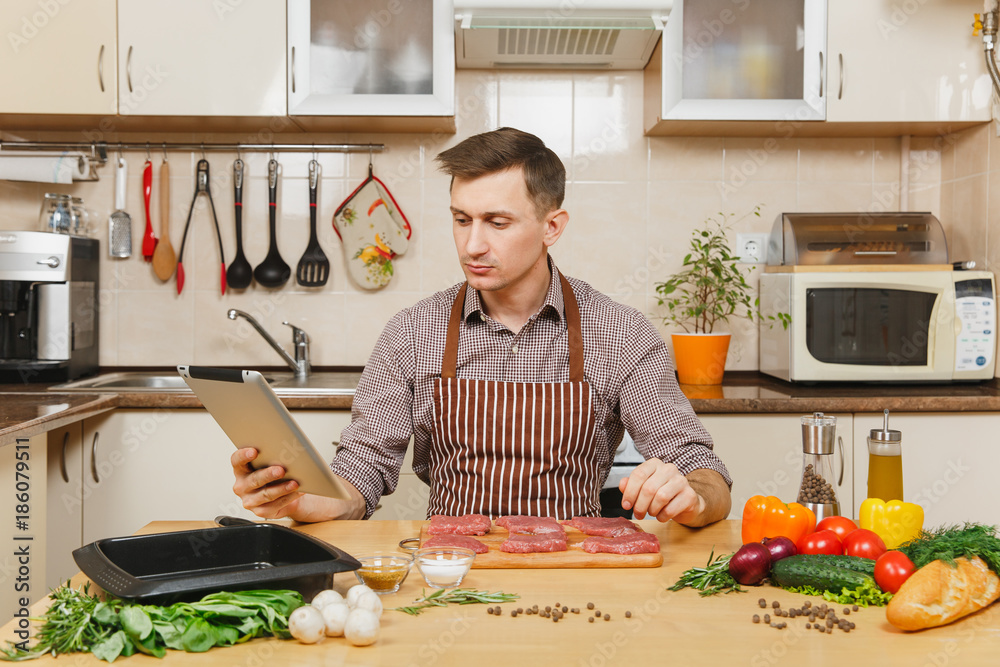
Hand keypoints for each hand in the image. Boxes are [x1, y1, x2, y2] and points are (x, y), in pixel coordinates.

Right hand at [231, 448, 366, 521]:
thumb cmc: (276, 475)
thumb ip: (272, 457)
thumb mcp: (271, 463)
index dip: (243, 455)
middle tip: (281, 469)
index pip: (237, 460)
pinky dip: (288, 498)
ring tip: (294, 483)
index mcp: (241, 470)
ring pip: (266, 494)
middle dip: (268, 474)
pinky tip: (297, 492)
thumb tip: (285, 450)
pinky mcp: (260, 512)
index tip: (254, 451)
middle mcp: (242, 486)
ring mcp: (250, 500)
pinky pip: (275, 505)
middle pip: (254, 479)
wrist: (284, 494)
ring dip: (282, 488)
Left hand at [618, 458, 704, 523]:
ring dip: (652, 510)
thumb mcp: (643, 487)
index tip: (626, 505)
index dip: (630, 492)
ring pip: (660, 497)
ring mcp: (681, 481)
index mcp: (655, 464)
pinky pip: (671, 509)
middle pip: (648, 488)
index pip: (638, 474)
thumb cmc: (662, 493)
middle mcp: (669, 469)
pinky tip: (662, 516)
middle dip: (640, 505)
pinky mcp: (689, 495)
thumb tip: (623, 485)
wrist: (685, 502)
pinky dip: (662, 516)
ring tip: (652, 513)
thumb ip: (631, 485)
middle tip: (638, 514)